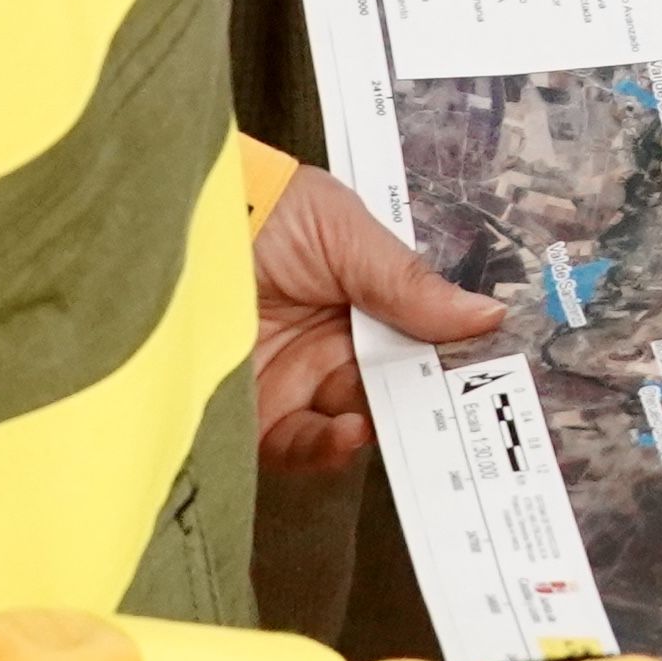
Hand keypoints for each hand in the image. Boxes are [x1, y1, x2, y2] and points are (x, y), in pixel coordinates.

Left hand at [252, 164, 499, 474]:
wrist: (176, 224)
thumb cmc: (262, 211)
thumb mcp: (347, 233)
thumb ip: (409, 283)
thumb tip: (485, 315)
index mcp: (364, 295)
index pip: (416, 336)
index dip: (447, 356)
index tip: (483, 374)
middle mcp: (333, 341)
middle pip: (392, 385)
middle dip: (420, 400)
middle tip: (448, 412)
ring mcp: (296, 378)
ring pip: (353, 419)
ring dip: (376, 425)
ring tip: (383, 419)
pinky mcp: (257, 414)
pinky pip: (302, 447)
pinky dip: (328, 449)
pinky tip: (347, 433)